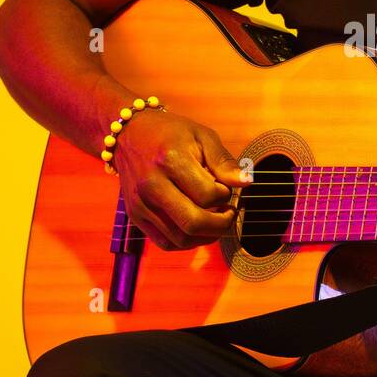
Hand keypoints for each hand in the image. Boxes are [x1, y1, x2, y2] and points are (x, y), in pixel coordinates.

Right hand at [111, 109, 248, 249]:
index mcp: (170, 160)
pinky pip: (165, 243)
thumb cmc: (171, 134)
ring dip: (206, 236)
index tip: (226, 187)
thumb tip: (246, 182)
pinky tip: (197, 228)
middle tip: (229, 213)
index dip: (225, 196)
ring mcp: (140, 203)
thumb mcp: (202, 136)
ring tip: (215, 220)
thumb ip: (224, 161)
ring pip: (181, 238)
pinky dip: (187, 242)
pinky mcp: (135, 216)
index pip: (208, 195)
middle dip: (221, 224)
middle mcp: (151, 185)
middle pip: (193, 223)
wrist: (129, 134)